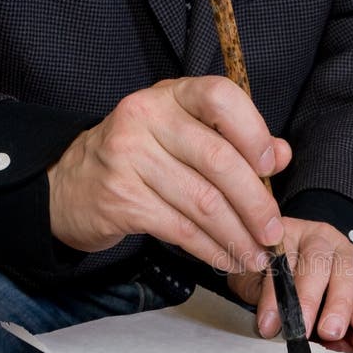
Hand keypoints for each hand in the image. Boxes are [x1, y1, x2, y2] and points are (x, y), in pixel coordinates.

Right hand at [47, 76, 290, 272]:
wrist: (71, 186)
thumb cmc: (141, 158)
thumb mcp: (184, 136)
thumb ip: (234, 141)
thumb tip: (281, 154)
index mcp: (171, 94)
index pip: (220, 97)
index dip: (253, 132)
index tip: (272, 166)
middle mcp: (146, 117)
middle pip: (217, 159)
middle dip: (255, 203)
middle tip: (273, 232)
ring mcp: (128, 156)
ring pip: (202, 201)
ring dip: (237, 235)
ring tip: (256, 255)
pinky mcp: (120, 197)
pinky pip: (180, 228)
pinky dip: (210, 249)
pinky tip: (226, 258)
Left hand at [228, 217, 352, 340]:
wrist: (301, 256)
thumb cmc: (273, 270)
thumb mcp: (254, 276)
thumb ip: (260, 294)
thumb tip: (269, 323)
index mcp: (285, 234)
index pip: (279, 261)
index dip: (273, 296)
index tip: (268, 326)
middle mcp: (318, 237)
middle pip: (317, 261)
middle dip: (309, 299)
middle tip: (303, 330)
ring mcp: (345, 248)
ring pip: (348, 270)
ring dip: (341, 303)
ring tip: (332, 331)